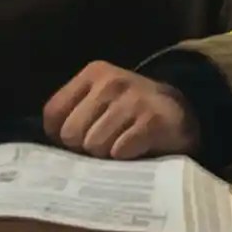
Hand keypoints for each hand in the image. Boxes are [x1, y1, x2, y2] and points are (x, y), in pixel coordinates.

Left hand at [42, 60, 198, 159]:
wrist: (179, 113)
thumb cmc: (128, 111)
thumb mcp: (99, 100)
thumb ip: (72, 113)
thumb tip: (52, 142)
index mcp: (93, 73)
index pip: (53, 113)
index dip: (60, 134)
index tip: (79, 137)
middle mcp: (111, 82)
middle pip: (71, 133)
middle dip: (83, 146)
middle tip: (103, 143)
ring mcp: (133, 100)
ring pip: (94, 146)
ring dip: (106, 154)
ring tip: (121, 144)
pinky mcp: (152, 122)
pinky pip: (120, 152)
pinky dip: (125, 157)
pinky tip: (136, 149)